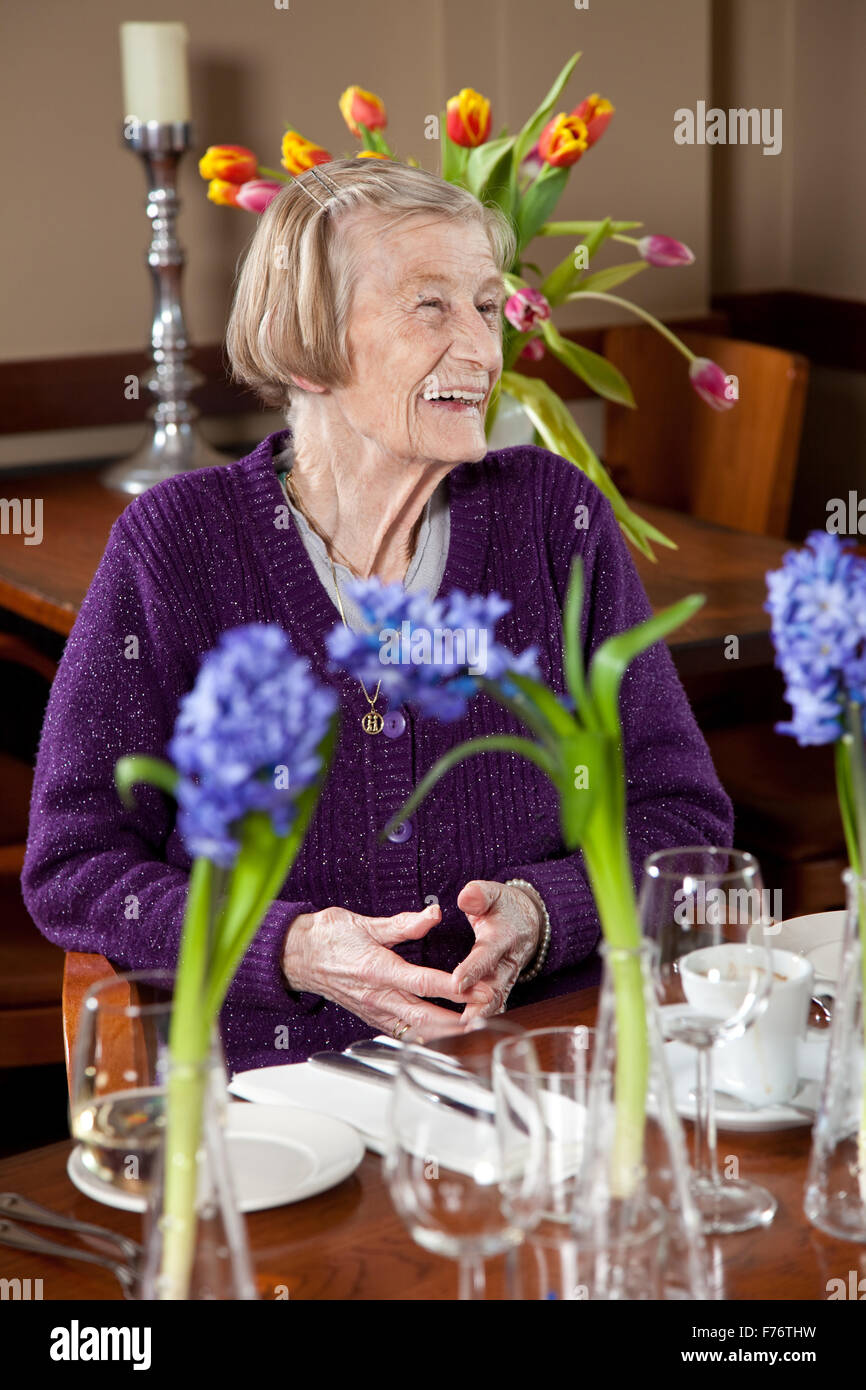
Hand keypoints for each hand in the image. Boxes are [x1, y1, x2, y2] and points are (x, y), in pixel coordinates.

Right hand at [281, 902, 484, 1040]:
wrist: (298, 955)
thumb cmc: (329, 937)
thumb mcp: (366, 923)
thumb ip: (404, 923)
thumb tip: (433, 914)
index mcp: (378, 969)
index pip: (423, 982)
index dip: (454, 987)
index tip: (477, 988)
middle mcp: (378, 996)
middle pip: (426, 1017)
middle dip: (459, 1020)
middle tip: (487, 1015)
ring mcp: (375, 1011)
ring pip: (417, 1031)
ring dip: (447, 1033)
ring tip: (475, 1029)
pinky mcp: (373, 1017)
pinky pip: (404, 1033)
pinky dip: (427, 1037)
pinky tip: (446, 1037)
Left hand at [451, 880, 543, 1025]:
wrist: (526, 921)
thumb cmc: (502, 907)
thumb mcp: (492, 893)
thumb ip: (479, 895)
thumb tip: (466, 897)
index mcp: (503, 936)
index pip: (487, 954)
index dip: (474, 969)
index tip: (458, 982)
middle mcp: (507, 961)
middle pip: (494, 986)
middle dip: (479, 1005)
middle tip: (462, 1021)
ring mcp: (507, 977)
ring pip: (495, 1001)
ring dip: (480, 1018)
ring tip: (460, 1034)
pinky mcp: (502, 988)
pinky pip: (493, 1007)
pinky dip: (481, 1022)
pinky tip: (463, 1035)